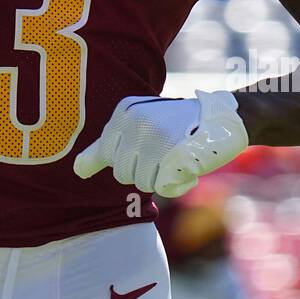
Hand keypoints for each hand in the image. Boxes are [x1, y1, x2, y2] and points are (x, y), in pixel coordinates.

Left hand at [73, 90, 248, 196]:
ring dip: (162, 178)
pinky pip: (163, 187)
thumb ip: (105, 148)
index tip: (149, 144)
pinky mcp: (177, 154)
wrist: (223, 119)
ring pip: (143, 183)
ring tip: (177, 156)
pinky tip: (189, 166)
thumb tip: (77, 171)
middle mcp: (137, 121)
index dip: (131, 160)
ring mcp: (157, 137)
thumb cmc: (176, 126)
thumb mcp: (137, 126)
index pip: (109, 158)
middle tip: (166, 151)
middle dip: (145, 171)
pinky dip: (177, 184)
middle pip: (123, 174)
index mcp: (125, 111)